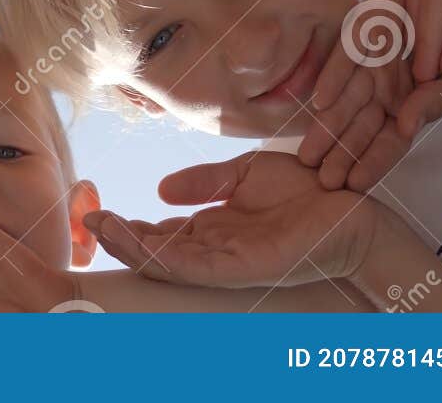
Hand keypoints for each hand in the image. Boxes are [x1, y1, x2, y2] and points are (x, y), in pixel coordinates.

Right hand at [88, 151, 377, 287]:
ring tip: (99, 227)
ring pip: (164, 261)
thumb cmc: (308, 192)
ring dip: (129, 246)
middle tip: (86, 222)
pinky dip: (157, 254)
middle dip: (119, 237)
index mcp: (214, 229)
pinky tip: (136, 239)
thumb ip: (205, 181)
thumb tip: (160, 188)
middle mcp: (215, 250)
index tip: (98, 211)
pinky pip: (189, 265)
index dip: (129, 224)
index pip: (161, 232)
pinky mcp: (239, 268)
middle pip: (155, 249)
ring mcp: (225, 262)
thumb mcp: (246, 174)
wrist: (355, 207)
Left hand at [303, 0, 441, 190]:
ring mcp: (371, 61)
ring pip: (344, 98)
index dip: (371, 163)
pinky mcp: (365, 29)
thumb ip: (437, 103)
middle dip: (339, 153)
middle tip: (321, 179)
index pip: (386, 142)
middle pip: (356, 126)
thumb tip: (406, 126)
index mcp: (404, 106)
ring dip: (328, 126)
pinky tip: (321, 101)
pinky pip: (345, 54)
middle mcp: (382, 88)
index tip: (354, 185)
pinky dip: (333, 77)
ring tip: (310, 155)